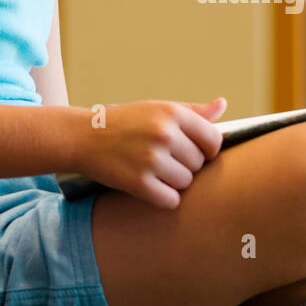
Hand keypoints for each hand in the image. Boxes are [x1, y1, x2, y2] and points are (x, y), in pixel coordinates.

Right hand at [80, 98, 225, 207]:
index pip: (214, 140)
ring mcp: (151, 159)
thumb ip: (193, 112)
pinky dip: (163, 198)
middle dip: (186, 165)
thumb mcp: (158, 109)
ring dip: (174, 182)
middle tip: (163, 159)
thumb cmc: (126, 122)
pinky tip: (150, 187)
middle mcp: (164, 134)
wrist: (83, 137)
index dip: (207, 150)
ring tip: (154, 171)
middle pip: (199, 164)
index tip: (194, 151)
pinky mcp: (138, 182)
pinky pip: (170, 200)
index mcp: (172, 113)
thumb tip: (223, 105)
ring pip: (186, 183)